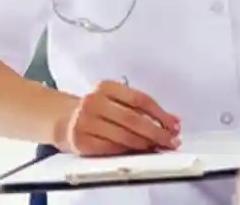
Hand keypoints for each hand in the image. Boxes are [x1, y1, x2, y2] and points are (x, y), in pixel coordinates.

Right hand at [58, 80, 181, 155]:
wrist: (64, 119)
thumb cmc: (97, 109)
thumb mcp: (115, 100)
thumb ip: (141, 109)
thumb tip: (173, 121)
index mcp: (106, 87)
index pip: (140, 99)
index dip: (161, 114)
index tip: (175, 125)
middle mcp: (94, 102)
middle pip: (133, 119)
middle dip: (157, 132)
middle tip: (172, 141)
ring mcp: (85, 122)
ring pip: (123, 136)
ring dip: (145, 144)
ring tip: (159, 148)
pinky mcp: (81, 141)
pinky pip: (111, 148)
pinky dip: (128, 152)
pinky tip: (139, 152)